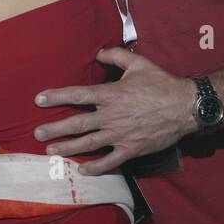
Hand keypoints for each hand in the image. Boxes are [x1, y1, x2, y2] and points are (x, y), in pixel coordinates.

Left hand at [33, 47, 196, 174]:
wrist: (185, 106)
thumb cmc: (162, 83)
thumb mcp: (138, 63)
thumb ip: (115, 56)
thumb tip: (98, 53)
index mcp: (111, 94)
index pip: (78, 95)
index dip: (56, 97)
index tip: (39, 100)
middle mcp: (112, 116)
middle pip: (77, 123)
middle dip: (55, 128)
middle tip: (37, 133)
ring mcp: (121, 135)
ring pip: (89, 143)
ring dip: (68, 147)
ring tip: (51, 151)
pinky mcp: (131, 149)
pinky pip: (110, 161)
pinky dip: (96, 168)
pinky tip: (83, 170)